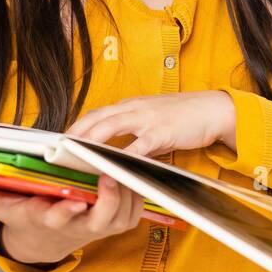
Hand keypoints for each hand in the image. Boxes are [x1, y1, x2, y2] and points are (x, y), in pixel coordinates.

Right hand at [0, 176, 143, 265]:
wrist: (45, 240)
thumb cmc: (25, 215)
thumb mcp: (1, 206)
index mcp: (48, 219)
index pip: (58, 218)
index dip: (67, 211)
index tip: (74, 201)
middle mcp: (76, 227)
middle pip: (100, 219)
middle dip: (108, 200)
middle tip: (109, 175)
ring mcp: (99, 228)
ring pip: (122, 215)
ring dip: (126, 193)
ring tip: (122, 165)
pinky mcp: (115, 224)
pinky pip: (133, 213)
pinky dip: (136, 194)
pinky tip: (131, 173)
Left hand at [66, 90, 235, 156]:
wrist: (214, 109)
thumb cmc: (182, 118)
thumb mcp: (152, 122)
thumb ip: (132, 134)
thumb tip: (114, 152)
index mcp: (129, 106)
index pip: (95, 114)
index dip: (76, 126)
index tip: (60, 140)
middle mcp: (133, 109)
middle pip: (95, 118)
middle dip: (75, 133)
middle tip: (58, 149)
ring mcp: (146, 119)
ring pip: (110, 126)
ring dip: (90, 141)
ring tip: (74, 155)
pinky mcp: (161, 132)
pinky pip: (138, 145)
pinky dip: (123, 155)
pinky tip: (111, 165)